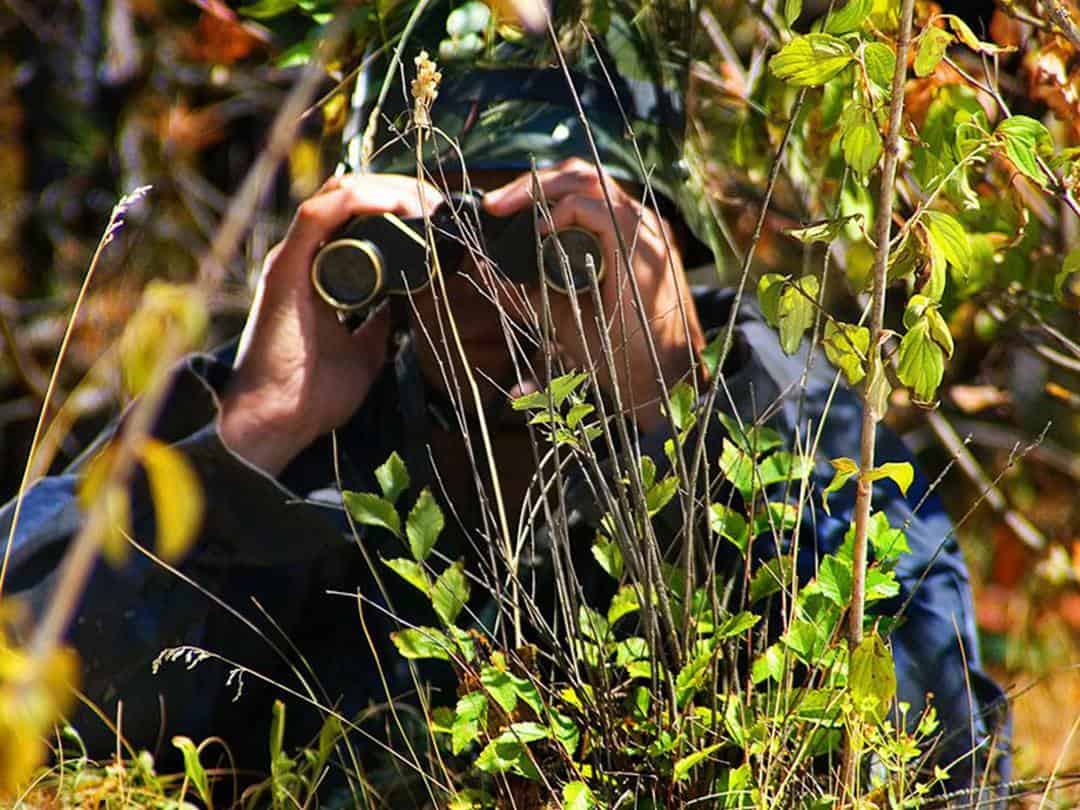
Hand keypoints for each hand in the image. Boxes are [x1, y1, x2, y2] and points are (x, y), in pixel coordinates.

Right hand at [219, 174, 444, 474]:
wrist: (278, 421)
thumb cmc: (313, 392)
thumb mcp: (365, 350)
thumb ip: (378, 324)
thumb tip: (403, 307)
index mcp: (319, 272)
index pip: (356, 216)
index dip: (396, 204)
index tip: (436, 215)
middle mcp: (304, 257)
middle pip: (351, 196)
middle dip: (398, 190)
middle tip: (437, 203)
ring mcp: (292, 259)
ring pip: (336, 194)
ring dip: (384, 189)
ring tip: (423, 201)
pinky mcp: (285, 268)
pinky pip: (318, 215)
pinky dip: (357, 202)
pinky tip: (394, 205)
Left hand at [483, 159, 704, 431]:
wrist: (655, 378)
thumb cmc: (615, 349)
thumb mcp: (561, 307)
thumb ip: (530, 283)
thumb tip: (488, 263)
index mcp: (625, 233)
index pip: (580, 188)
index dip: (537, 189)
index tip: (497, 208)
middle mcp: (638, 224)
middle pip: (582, 174)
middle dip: (530, 182)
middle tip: (493, 204)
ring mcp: (645, 232)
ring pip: (590, 181)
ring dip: (540, 190)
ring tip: (506, 209)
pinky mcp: (644, 248)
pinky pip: (601, 210)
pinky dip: (565, 213)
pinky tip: (542, 232)